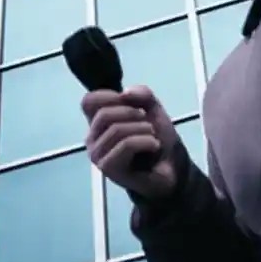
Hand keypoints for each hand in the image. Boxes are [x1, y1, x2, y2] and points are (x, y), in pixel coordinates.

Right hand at [81, 85, 179, 199]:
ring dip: (143, 129)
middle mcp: (92, 139)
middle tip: (147, 123)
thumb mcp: (152, 109)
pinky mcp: (108, 168)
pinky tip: (153, 146)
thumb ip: (141, 94)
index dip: (109, 96)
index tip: (130, 103)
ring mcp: (98, 155)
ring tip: (152, 137)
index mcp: (98, 123)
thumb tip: (125, 93)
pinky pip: (125, 145)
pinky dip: (146, 141)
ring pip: (116, 130)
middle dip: (132, 114)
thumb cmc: (157, 139)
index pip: (88, 101)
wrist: (172, 169)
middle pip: (103, 114)